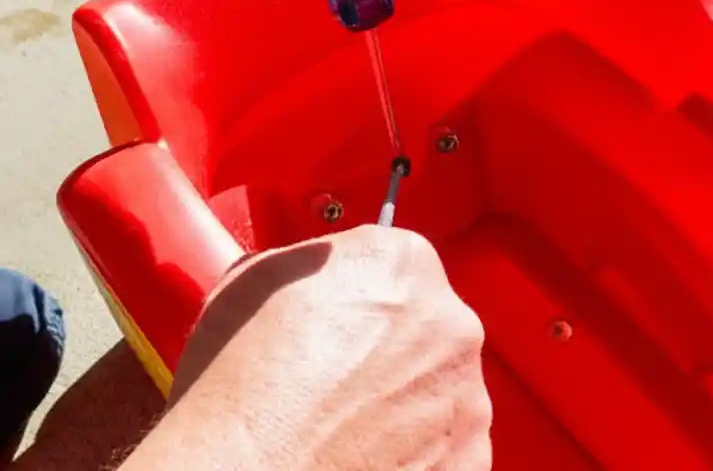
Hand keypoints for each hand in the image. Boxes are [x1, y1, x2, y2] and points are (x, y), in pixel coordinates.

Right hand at [133, 225, 491, 469]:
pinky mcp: (470, 456)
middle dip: (388, 345)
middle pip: (425, 323)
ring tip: (343, 422)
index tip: (334, 318)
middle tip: (334, 375)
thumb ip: (310, 262)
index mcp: (404, 263)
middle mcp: (451, 323)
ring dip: (403, 397)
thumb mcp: (254, 279)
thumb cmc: (242, 384)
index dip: (357, 292)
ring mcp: (467, 396)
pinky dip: (414, 448)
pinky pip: (446, 443)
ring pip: (437, 385)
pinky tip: (363, 452)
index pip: (392, 263)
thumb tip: (318, 268)